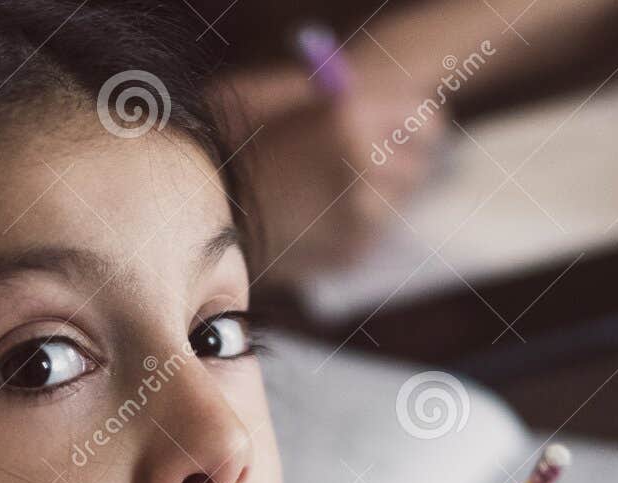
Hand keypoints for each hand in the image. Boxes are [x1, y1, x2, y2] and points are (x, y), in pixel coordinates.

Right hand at [218, 74, 446, 282]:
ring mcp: (360, 218)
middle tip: (367, 159)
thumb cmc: (226, 144)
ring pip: (397, 201)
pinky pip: (371, 232)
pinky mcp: (351, 253)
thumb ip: (328, 93)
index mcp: (349, 120)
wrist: (194, 211)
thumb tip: (367, 95)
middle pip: (418, 163)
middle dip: (397, 159)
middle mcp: (364, 169)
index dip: (414, 123)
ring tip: (331, 189)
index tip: (403, 127)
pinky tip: (316, 216)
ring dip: (377, 194)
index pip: (424, 120)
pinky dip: (355, 224)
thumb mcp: (274, 97)